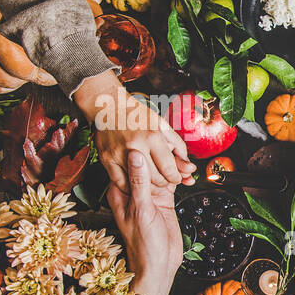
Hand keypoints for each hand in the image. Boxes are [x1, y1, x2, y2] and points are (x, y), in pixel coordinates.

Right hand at [75, 71, 194, 190]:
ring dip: (149, 187)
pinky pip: (120, 183)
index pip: (169, 169)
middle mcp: (135, 146)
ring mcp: (118, 154)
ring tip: (153, 182)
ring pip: (138, 183)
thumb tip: (189, 167)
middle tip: (166, 180)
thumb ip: (178, 146)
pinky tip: (136, 182)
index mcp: (152, 137)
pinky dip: (130, 186)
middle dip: (164, 183)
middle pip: (156, 179)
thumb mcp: (163, 126)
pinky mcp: (105, 159)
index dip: (176, 177)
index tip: (177, 178)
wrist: (108, 107)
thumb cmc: (137, 115)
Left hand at [105, 149, 182, 282]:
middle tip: (177, 151)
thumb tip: (136, 154)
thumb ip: (139, 181)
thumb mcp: (141, 209)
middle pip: (147, 165)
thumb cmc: (143, 243)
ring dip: (174, 168)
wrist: (158, 265)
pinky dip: (180, 178)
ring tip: (188, 165)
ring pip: (161, 173)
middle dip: (162, 158)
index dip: (140, 149)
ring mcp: (150, 195)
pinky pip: (172, 183)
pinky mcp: (164, 201)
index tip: (151, 137)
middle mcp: (134, 190)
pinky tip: (189, 175)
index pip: (128, 162)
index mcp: (120, 191)